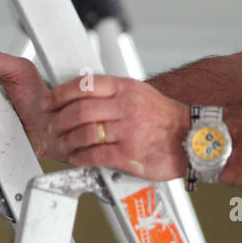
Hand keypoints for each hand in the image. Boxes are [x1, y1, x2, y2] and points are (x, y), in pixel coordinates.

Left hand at [49, 73, 189, 181]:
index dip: (60, 94)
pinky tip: (78, 157)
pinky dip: (81, 157)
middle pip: (80, 110)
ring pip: (85, 133)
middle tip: (53, 126)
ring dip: (68, 140)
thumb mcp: (140, 94)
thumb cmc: (165, 118)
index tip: (50, 102)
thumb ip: (113, 93)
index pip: (84, 85)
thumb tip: (83, 96)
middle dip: (59, 120)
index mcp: (126, 88)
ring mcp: (128, 131)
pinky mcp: (129, 154)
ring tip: (65, 144)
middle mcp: (126, 107)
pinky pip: (96, 155)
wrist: (191, 138)